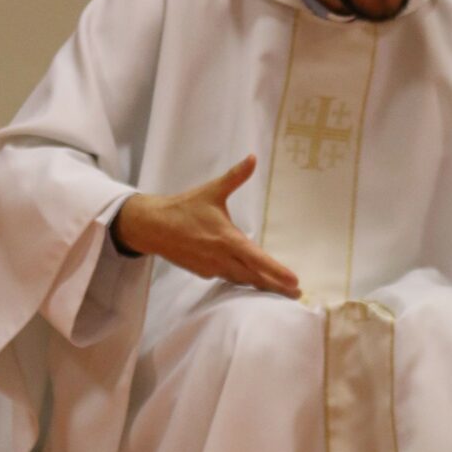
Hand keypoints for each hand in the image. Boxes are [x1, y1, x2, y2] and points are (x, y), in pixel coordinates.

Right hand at [114, 154, 300, 298]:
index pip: (257, 258)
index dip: (277, 271)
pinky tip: (255, 283)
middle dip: (277, 286)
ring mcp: (213, 268)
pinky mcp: (205, 272)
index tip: (294, 280)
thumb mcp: (211, 190)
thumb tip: (252, 158)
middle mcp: (222, 258)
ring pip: (243, 280)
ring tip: (282, 292)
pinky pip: (229, 279)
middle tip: (297, 292)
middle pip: (255, 276)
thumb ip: (235, 176)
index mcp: (227, 239)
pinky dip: (244, 281)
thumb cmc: (184, 208)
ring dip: (262, 286)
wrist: (153, 226)